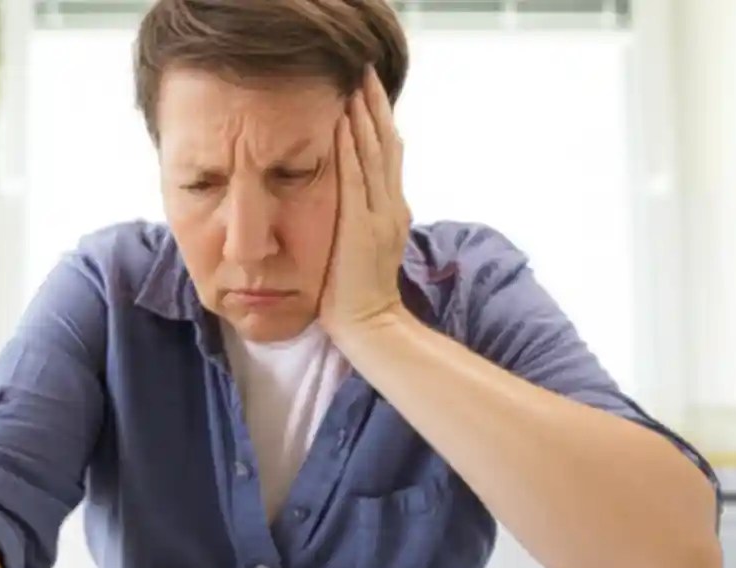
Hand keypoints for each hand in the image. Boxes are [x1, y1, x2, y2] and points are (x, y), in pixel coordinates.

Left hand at [319, 65, 412, 345]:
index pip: (388, 156)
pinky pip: (355, 179)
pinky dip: (351, 149)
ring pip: (375, 154)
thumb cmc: (359, 295)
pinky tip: (344, 123)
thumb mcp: (366, 249)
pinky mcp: (360, 226)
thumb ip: (365, 222)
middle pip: (387, 145)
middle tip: (365, 73)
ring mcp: (378, 215)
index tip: (368, 92)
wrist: (370, 325)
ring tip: (356, 84)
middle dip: (374, 107)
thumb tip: (357, 204)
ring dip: (364, 117)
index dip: (380, 122)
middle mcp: (391, 206)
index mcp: (392, 211)